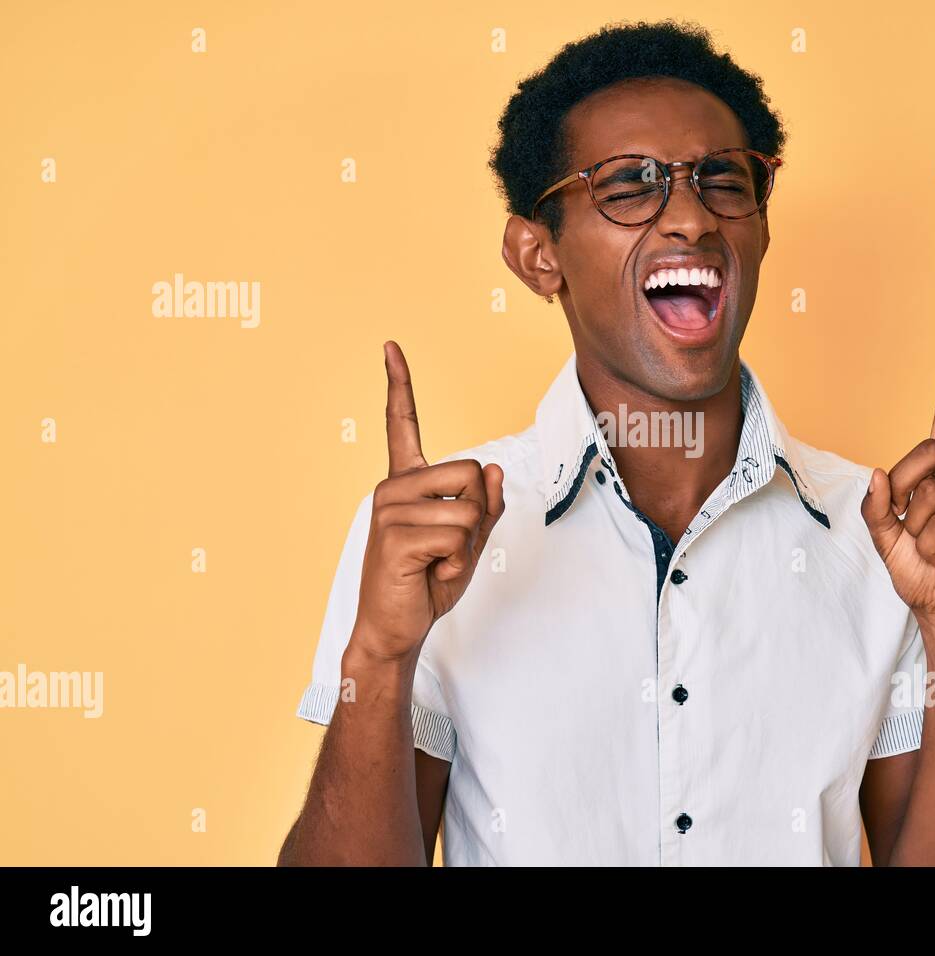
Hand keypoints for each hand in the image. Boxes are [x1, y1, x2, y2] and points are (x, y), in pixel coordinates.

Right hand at [350, 341, 505, 663]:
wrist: (396, 629)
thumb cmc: (428, 583)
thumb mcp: (469, 543)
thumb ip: (485, 507)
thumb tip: (496, 471)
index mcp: (407, 483)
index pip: (402, 424)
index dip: (399, 385)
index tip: (390, 345)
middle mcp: (393, 487)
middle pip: (473, 471)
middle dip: (479, 514)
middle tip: (448, 548)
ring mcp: (389, 508)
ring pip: (470, 507)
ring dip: (468, 544)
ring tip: (436, 563)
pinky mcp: (394, 534)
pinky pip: (458, 533)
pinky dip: (458, 560)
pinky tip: (430, 573)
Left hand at [860, 346, 934, 645]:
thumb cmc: (923, 577)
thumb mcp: (885, 540)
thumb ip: (877, 508)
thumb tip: (879, 474)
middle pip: (928, 451)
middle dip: (901, 485)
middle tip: (900, 518)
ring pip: (932, 488)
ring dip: (913, 523)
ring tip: (928, 548)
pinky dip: (927, 542)